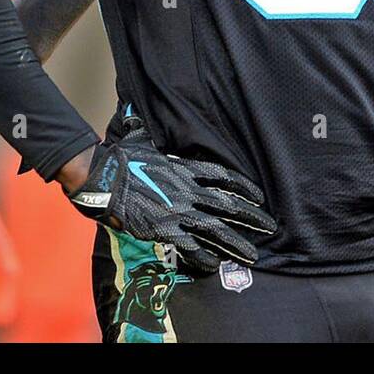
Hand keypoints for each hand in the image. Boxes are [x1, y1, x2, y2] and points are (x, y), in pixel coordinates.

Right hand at [63, 116, 276, 273]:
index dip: (243, 187)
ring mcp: (178, 212)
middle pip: (228, 206)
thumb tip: (133, 109)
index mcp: (185, 168)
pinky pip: (190, 247)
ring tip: (252, 254)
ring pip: (215, 230)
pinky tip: (216, 263)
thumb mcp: (138, 138)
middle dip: (251, 218)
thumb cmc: (120, 158)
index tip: (258, 196)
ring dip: (236, 243)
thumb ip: (144, 127)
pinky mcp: (164, 231)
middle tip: (270, 227)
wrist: (104, 180)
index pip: (222, 177)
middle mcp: (187, 191)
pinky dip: (204, 257)